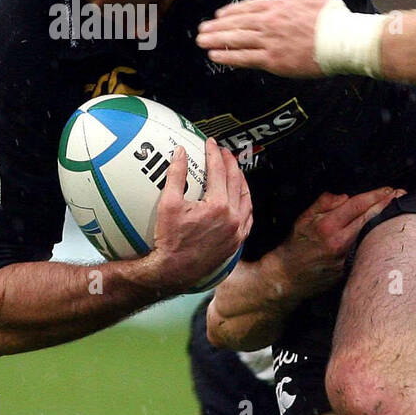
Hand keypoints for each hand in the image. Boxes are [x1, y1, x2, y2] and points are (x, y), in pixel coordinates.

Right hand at [144, 139, 251, 292]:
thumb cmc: (169, 239)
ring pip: (246, 198)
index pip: (219, 171)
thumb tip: (180, 152)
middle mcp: (233, 217)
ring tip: (234, 170)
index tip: (210, 143)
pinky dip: (245, 202)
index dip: (214, 154)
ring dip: (241, 181)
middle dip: (230, 163)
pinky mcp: (237, 241)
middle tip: (223, 152)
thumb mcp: (168, 205)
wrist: (175, 270)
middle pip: (236, 181)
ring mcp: (238, 230)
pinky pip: (247, 217)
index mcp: (218, 205)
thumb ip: (176, 176)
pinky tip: (239, 197)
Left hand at [196, 0, 330, 77]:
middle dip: (216, 27)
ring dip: (216, 40)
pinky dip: (228, 57)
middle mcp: (269, 21)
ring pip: (235, 39)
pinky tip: (215, 57)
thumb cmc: (333, 17)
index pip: (247, 7)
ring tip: (202, 42)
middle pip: (236, 23)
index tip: (218, 16)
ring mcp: (270, 41)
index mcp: (278, 4)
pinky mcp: (274, 60)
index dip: (230, 12)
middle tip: (202, 30)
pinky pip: (244, 58)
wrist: (343, 40)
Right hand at [267, 187, 401, 297]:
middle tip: (403, 194)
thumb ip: (323, 203)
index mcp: (327, 226)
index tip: (388, 189)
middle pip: (371, 219)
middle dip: (388, 204)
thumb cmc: (296, 245)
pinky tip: (389, 230)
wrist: (289, 276)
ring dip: (388, 220)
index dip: (375, 195)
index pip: (357, 205)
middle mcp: (339, 242)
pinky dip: (379, 237)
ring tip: (400, 208)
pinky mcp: (350, 268)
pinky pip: (368, 249)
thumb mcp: (303, 219)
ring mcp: (347, 257)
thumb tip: (344, 197)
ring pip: (373, 234)